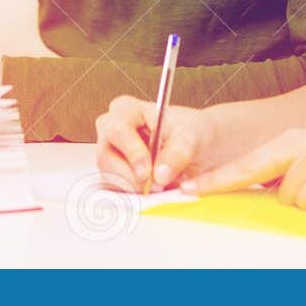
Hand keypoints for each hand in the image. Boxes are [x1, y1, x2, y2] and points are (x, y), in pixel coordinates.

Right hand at [94, 96, 216, 191]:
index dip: (132, 153)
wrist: (198, 146)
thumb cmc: (190, 132)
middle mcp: (112, 129)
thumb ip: (176, 154)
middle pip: (106, 157)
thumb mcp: (190, 138)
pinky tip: (152, 188)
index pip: (117, 130)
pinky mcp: (113, 173)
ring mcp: (109, 152)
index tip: (148, 171)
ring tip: (161, 184)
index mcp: (126, 110)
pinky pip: (115, 190)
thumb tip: (160, 175)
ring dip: (135, 187)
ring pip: (109, 177)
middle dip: (133, 177)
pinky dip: (134, 194)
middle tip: (157, 185)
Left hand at [182, 128, 305, 207]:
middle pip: (250, 170)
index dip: (217, 177)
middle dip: (222, 183)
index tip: (189, 188)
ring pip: (287, 196)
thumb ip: (290, 175)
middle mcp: (296, 142)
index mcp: (290, 140)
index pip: (246, 163)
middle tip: (193, 193)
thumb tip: (263, 196)